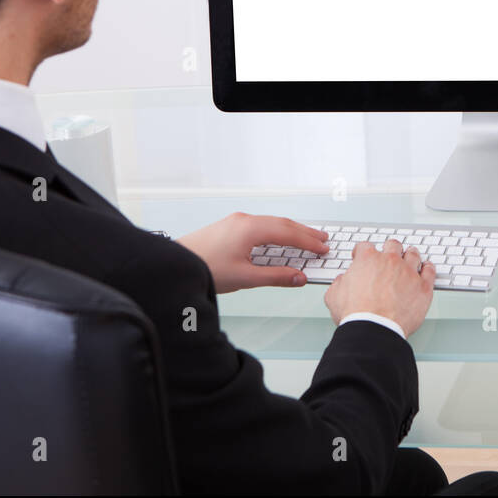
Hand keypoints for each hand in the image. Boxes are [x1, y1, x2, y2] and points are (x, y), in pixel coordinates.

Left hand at [176, 212, 329, 294]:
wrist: (175, 265)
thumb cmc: (205, 269)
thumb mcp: (245, 278)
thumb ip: (276, 277)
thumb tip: (299, 277)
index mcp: (250, 229)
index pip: (288, 233)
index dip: (308, 242)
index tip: (323, 249)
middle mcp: (244, 220)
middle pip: (282, 223)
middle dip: (304, 232)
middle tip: (323, 239)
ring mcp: (235, 221)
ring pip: (271, 223)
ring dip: (291, 231)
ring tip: (307, 238)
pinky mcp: (229, 226)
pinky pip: (260, 225)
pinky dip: (276, 231)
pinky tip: (280, 238)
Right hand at [324, 238, 435, 336]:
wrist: (374, 329)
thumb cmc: (357, 315)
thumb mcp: (334, 296)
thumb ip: (340, 283)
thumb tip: (342, 281)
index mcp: (368, 260)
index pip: (365, 246)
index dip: (362, 251)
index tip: (362, 256)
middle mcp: (390, 261)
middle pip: (393, 245)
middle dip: (390, 249)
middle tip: (389, 254)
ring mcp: (409, 272)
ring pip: (413, 255)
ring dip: (411, 255)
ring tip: (411, 256)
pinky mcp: (423, 287)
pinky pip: (430, 271)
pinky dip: (428, 268)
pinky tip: (427, 268)